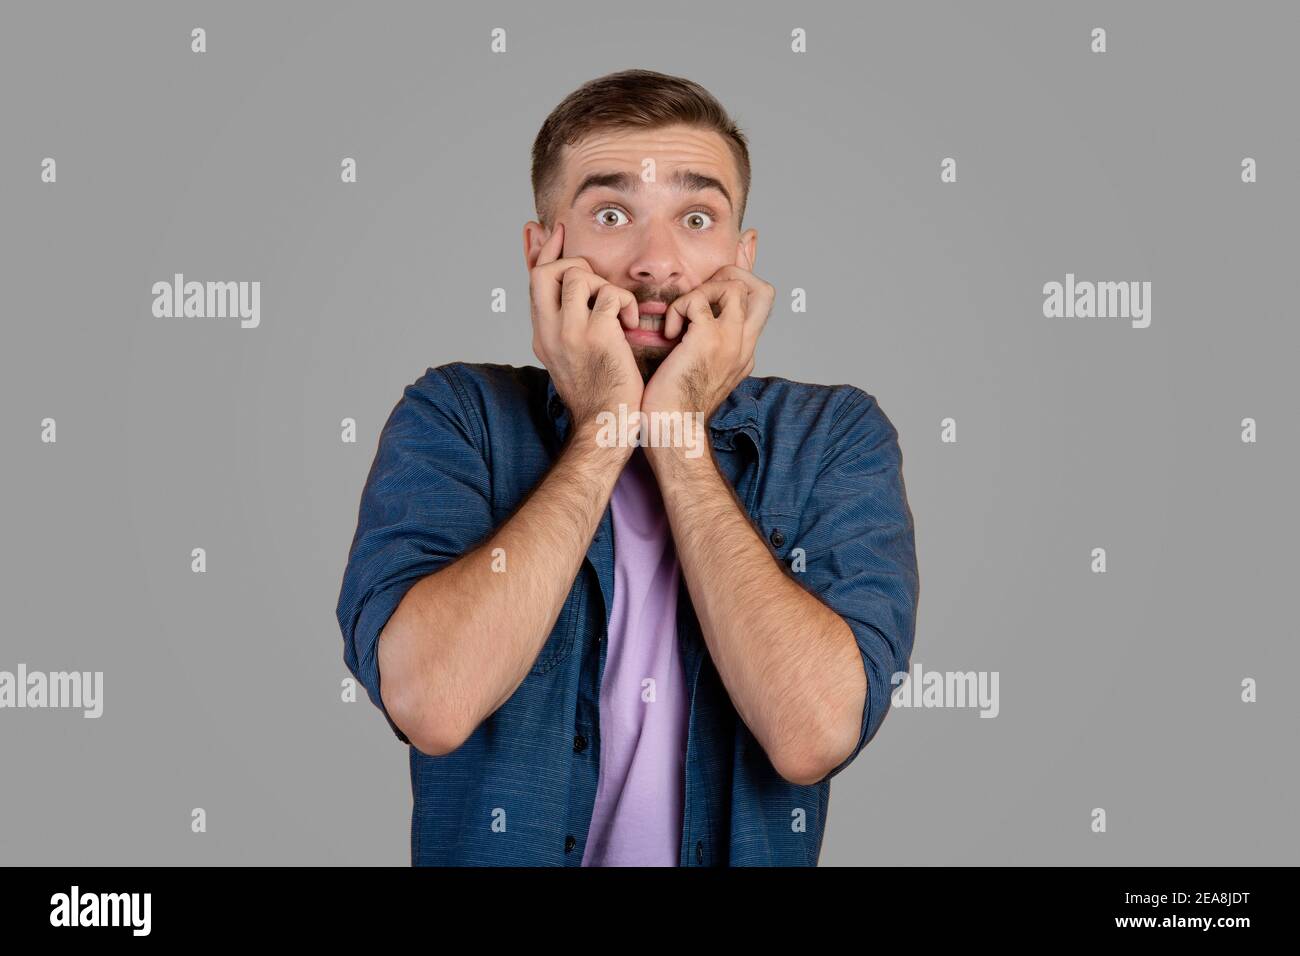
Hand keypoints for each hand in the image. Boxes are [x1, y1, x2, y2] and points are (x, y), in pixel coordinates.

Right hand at [528, 222, 642, 426]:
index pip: (533, 283)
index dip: (541, 252)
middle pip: (544, 271)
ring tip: (618, 311)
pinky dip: (627, 304)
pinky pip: (611, 294)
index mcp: (542, 335)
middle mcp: (548, 330)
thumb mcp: (572, 358)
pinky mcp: (596, 334)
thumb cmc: (599, 395)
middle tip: (593, 273)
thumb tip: (574, 302)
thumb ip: (570, 327)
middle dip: (568, 261)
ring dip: (604, 284)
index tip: (549, 231)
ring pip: (577, 275)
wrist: (606, 426)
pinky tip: (632, 326)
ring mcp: (570, 331)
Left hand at [641, 242, 774, 421]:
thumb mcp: (693, 370)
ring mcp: (731, 341)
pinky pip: (697, 300)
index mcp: (743, 352)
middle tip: (702, 292)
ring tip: (681, 319)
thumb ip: (696, 345)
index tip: (732, 263)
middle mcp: (744, 345)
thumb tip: (682, 329)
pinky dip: (677, 310)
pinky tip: (668, 334)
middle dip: (733, 275)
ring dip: (701, 292)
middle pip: (764, 290)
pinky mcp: (709, 340)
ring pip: (735, 285)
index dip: (746, 277)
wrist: (673, 433)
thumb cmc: (674, 409)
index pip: (758, 305)